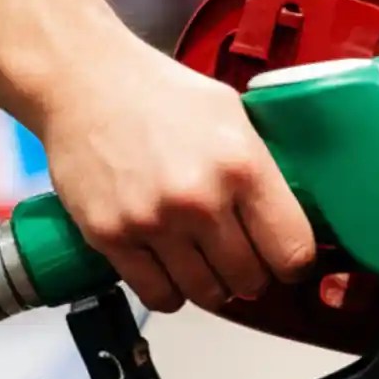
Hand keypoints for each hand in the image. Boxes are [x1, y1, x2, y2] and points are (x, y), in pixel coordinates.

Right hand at [38, 38, 315, 311]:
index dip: (295, 263)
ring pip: (207, 295)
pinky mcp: (112, 238)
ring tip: (208, 264)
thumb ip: (262, 168)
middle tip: (243, 260)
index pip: (293, 251)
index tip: (287, 260)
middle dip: (254, 276)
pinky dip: (171, 291)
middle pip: (251, 280)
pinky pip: (158, 296)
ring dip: (214, 286)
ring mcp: (154, 222)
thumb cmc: (160, 94)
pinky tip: (172, 270)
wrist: (82, 82)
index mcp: (242, 165)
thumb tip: (291, 216)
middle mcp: (201, 200)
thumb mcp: (233, 114)